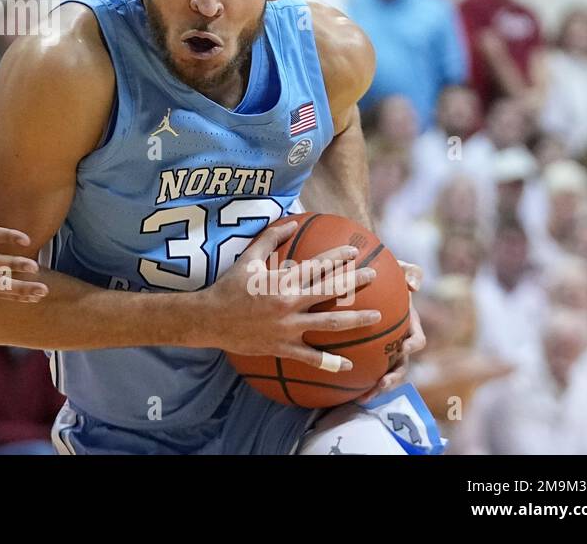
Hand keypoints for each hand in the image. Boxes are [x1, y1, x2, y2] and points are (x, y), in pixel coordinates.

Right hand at [197, 220, 380, 371]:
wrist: (210, 319)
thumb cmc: (229, 286)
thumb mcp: (248, 258)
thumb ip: (270, 238)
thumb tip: (291, 221)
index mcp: (282, 281)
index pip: (316, 266)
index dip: (338, 257)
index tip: (355, 252)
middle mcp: (289, 303)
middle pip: (330, 292)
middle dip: (355, 282)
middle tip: (374, 275)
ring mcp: (288, 328)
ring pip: (329, 324)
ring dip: (355, 320)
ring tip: (376, 317)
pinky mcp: (282, 347)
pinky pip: (310, 357)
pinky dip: (330, 362)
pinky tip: (350, 365)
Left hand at [362, 260, 424, 399]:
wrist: (365, 276)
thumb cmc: (386, 272)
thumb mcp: (400, 268)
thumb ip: (411, 272)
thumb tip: (414, 285)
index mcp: (408, 324)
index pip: (417, 339)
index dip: (413, 345)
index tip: (403, 348)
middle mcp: (397, 340)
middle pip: (400, 366)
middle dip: (393, 378)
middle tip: (381, 384)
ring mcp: (382, 348)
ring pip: (382, 373)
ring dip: (374, 386)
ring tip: (362, 397)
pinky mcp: (364, 351)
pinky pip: (359, 367)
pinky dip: (352, 377)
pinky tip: (335, 385)